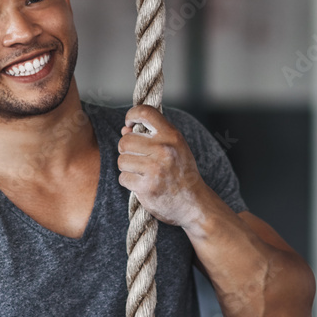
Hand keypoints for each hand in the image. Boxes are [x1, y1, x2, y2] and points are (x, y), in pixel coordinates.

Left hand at [117, 104, 208, 227]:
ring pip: (122, 160)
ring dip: (127, 167)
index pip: (146, 112)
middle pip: (125, 141)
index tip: (129, 123)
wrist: (194, 203)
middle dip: (126, 150)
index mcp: (172, 136)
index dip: (132, 114)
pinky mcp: (147, 187)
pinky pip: (123, 178)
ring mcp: (155, 169)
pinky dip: (129, 182)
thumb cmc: (181, 172)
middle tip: (137, 157)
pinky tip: (142, 183)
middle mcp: (164, 150)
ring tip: (141, 172)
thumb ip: (151, 135)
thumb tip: (125, 130)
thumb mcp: (175, 147)